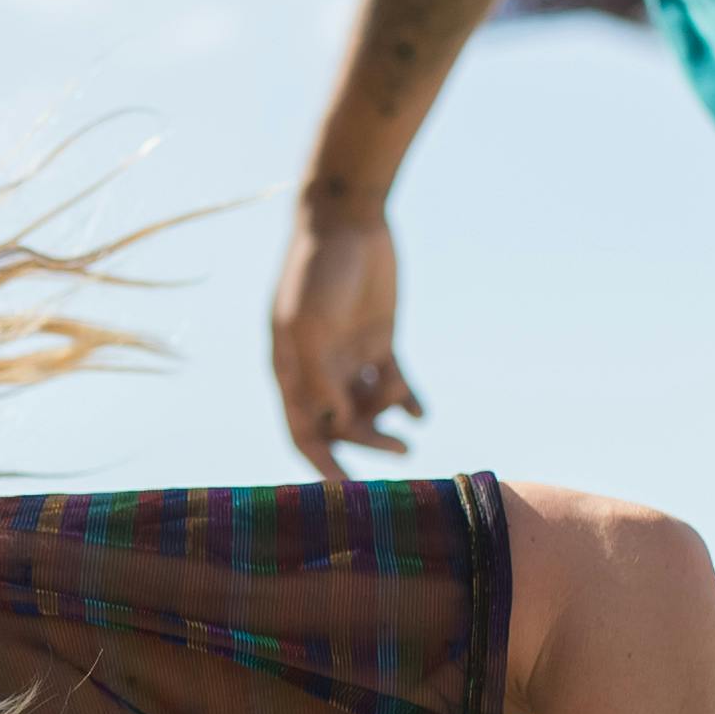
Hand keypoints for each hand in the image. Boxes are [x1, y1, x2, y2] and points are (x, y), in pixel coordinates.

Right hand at [272, 196, 423, 475]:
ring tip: (408, 423)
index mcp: (292, 370)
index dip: (321, 465)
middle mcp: (319, 369)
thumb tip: (335, 425)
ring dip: (387, 420)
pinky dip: (408, 401)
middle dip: (366, 445)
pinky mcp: (379, 340)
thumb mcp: (310, 322)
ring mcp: (350, 355)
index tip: (346, 494)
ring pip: (369, 407)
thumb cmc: (318, 269)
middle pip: (340, 426)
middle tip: (400, 455)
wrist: (347, 219)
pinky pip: (394, 382)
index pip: (302, 431)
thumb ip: (319, 377)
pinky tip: (422, 412)